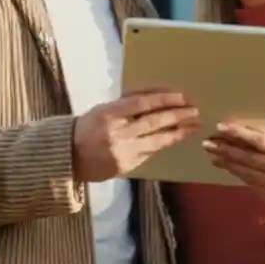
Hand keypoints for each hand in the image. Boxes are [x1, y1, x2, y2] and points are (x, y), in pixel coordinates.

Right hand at [73, 90, 199, 181]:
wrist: (68, 156)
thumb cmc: (88, 127)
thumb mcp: (103, 109)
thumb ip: (127, 104)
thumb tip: (158, 96)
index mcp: (110, 114)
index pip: (143, 104)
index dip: (165, 100)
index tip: (183, 97)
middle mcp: (117, 134)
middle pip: (154, 123)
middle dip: (178, 116)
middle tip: (196, 111)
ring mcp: (123, 152)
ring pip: (156, 142)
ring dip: (177, 134)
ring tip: (194, 127)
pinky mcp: (126, 167)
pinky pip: (149, 154)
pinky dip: (162, 145)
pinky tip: (175, 138)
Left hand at [204, 122, 264, 218]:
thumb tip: (243, 134)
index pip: (259, 140)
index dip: (239, 133)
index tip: (221, 127)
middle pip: (248, 157)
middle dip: (225, 149)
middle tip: (207, 143)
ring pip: (245, 171)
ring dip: (226, 162)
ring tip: (211, 155)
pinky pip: (249, 182)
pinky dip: (236, 173)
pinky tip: (225, 167)